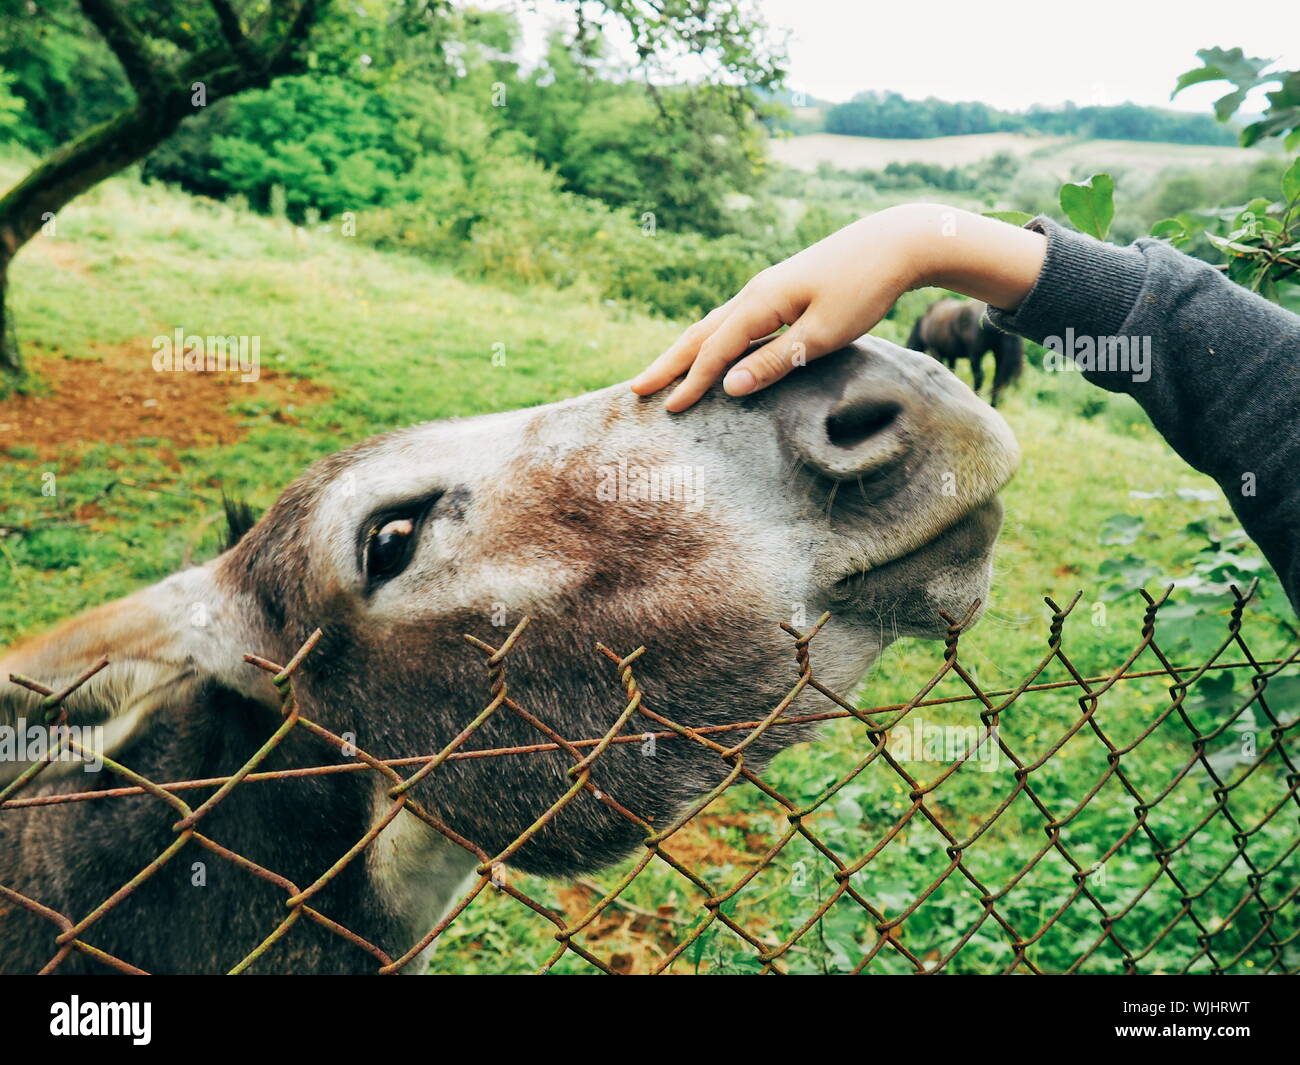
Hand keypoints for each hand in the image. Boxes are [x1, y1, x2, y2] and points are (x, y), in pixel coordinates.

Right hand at [629, 204, 1047, 410]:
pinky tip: (714, 351)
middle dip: (669, 364)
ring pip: (716, 325)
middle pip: (702, 333)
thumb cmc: (864, 289)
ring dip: (688, 351)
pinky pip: (736, 321)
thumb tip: (729, 386)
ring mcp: (767, 289)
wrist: (895, 242)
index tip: (669, 410)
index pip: (715, 350)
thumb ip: (775, 361)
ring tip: (664, 373)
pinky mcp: (782, 290)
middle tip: (637, 389)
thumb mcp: (822, 334)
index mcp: (761, 302)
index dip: (691, 382)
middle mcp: (755, 292)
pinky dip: (714, 341)